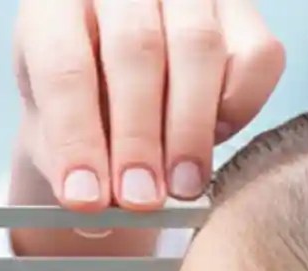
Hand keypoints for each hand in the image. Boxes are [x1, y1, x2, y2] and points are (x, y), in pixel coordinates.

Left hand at [6, 0, 283, 270]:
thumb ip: (66, 166)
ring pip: (198, 46)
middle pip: (135, 50)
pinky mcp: (239, 7)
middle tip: (140, 201)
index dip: (76, 138)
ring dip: (190, 129)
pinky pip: (256, 55)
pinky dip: (238, 106)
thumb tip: (96, 214)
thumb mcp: (52, 133)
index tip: (86, 200)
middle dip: (138, 137)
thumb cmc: (76, 107)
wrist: (112, 79)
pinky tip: (213, 138)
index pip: (63, 67)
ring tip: (180, 188)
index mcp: (54, 8)